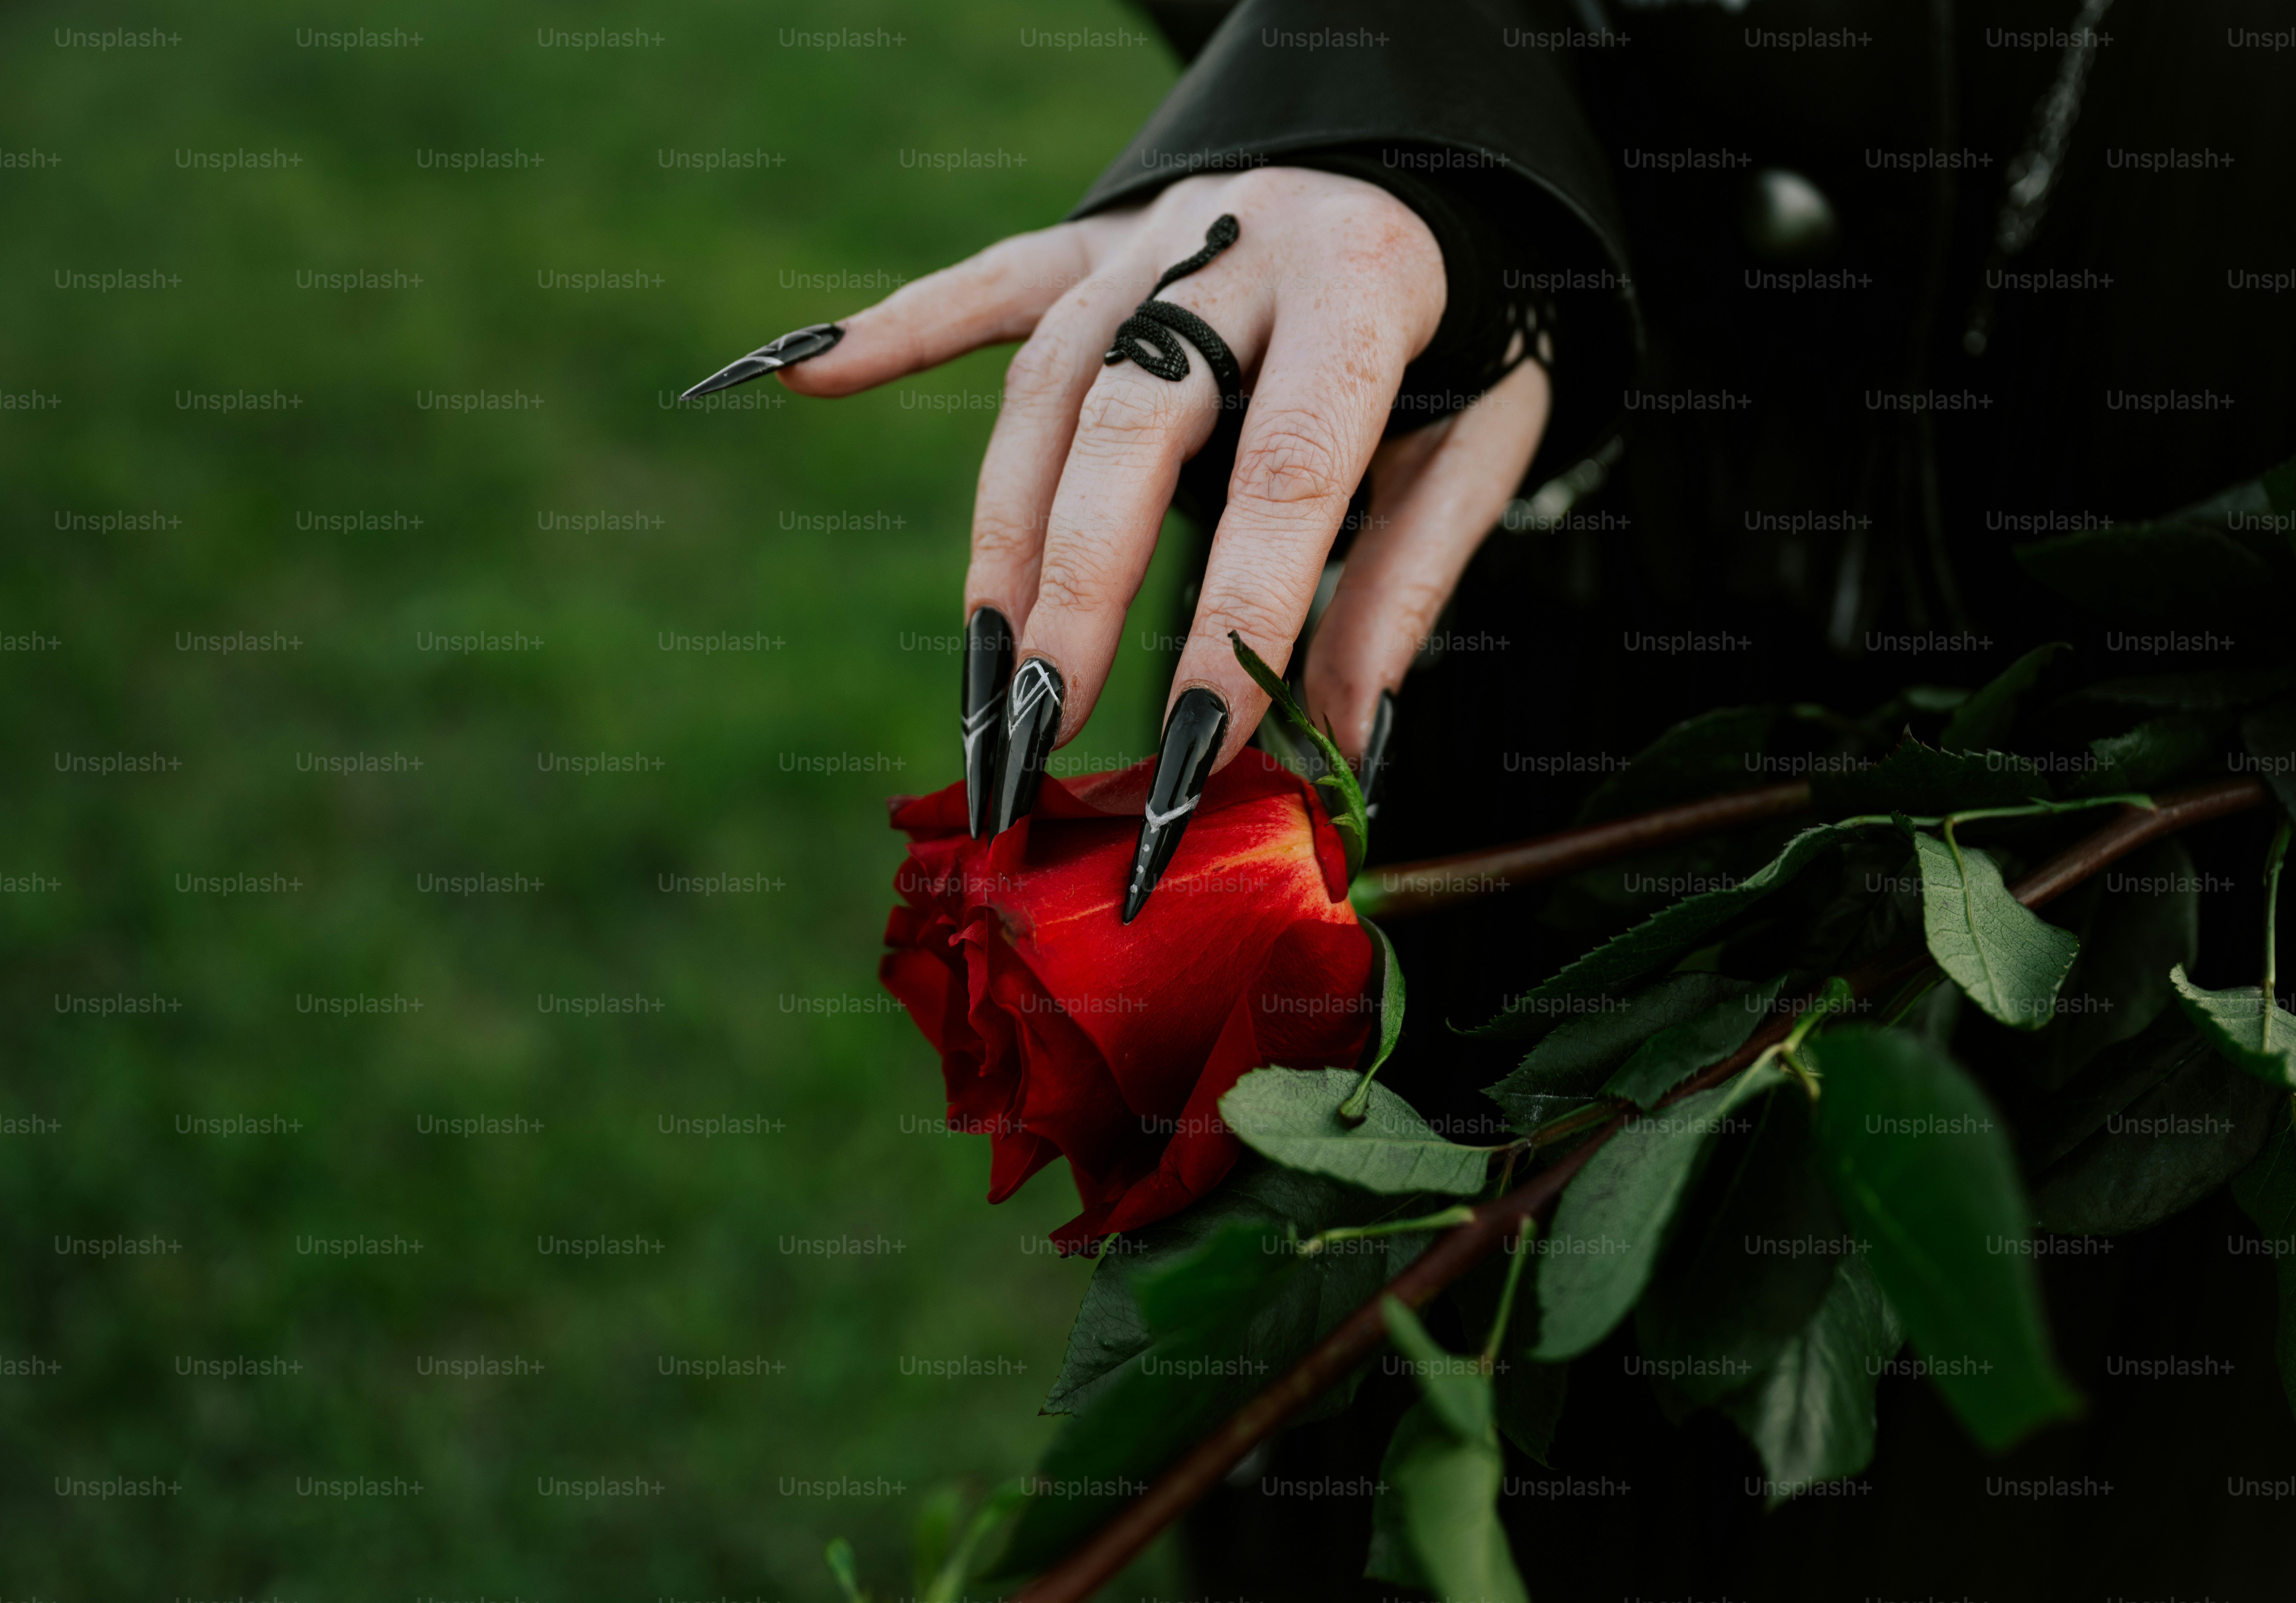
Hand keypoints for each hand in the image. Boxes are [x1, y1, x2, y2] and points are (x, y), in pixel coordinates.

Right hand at [772, 166, 1550, 913]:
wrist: (1440, 165)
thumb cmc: (1471, 325)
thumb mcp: (1486, 441)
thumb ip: (1406, 584)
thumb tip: (1346, 745)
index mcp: (1363, 286)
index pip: (1288, 472)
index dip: (1236, 617)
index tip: (1195, 744)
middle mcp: (1242, 240)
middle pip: (1133, 418)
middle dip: (1080, 584)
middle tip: (1047, 720)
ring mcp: (1157, 228)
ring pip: (1050, 379)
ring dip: (1004, 531)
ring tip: (987, 667)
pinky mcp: (1099, 230)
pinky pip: (991, 282)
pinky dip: (901, 329)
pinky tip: (809, 373)